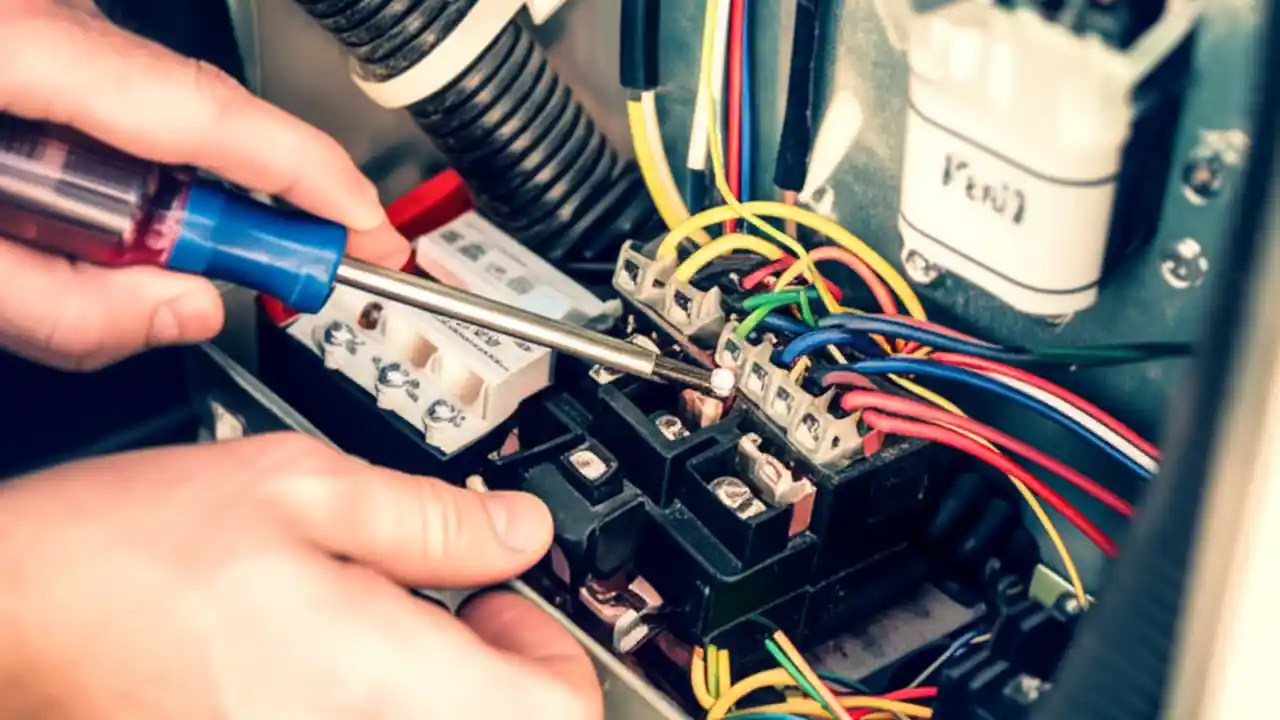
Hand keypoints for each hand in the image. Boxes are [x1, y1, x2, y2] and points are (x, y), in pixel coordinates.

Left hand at [0, 1, 409, 369]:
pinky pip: (121, 94)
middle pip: (197, 113)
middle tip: (277, 278)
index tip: (365, 225)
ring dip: (160, 194)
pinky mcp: (48, 31)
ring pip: (159, 108)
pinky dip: (127, 164)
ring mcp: (50, 18)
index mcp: (18, 47)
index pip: (211, 110)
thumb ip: (63, 307)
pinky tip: (79, 209)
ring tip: (107, 254)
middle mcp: (49, 19)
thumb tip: (188, 310)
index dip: (307, 172)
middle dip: (235, 211)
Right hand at [0, 434, 600, 719]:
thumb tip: (517, 531)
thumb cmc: (123, 564)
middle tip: (451, 599)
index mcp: (393, 686)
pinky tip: (325, 654)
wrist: (1, 624)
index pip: (560, 714)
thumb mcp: (300, 487)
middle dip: (500, 669)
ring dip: (438, 686)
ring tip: (376, 616)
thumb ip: (432, 517)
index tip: (512, 600)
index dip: (557, 653)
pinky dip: (376, 703)